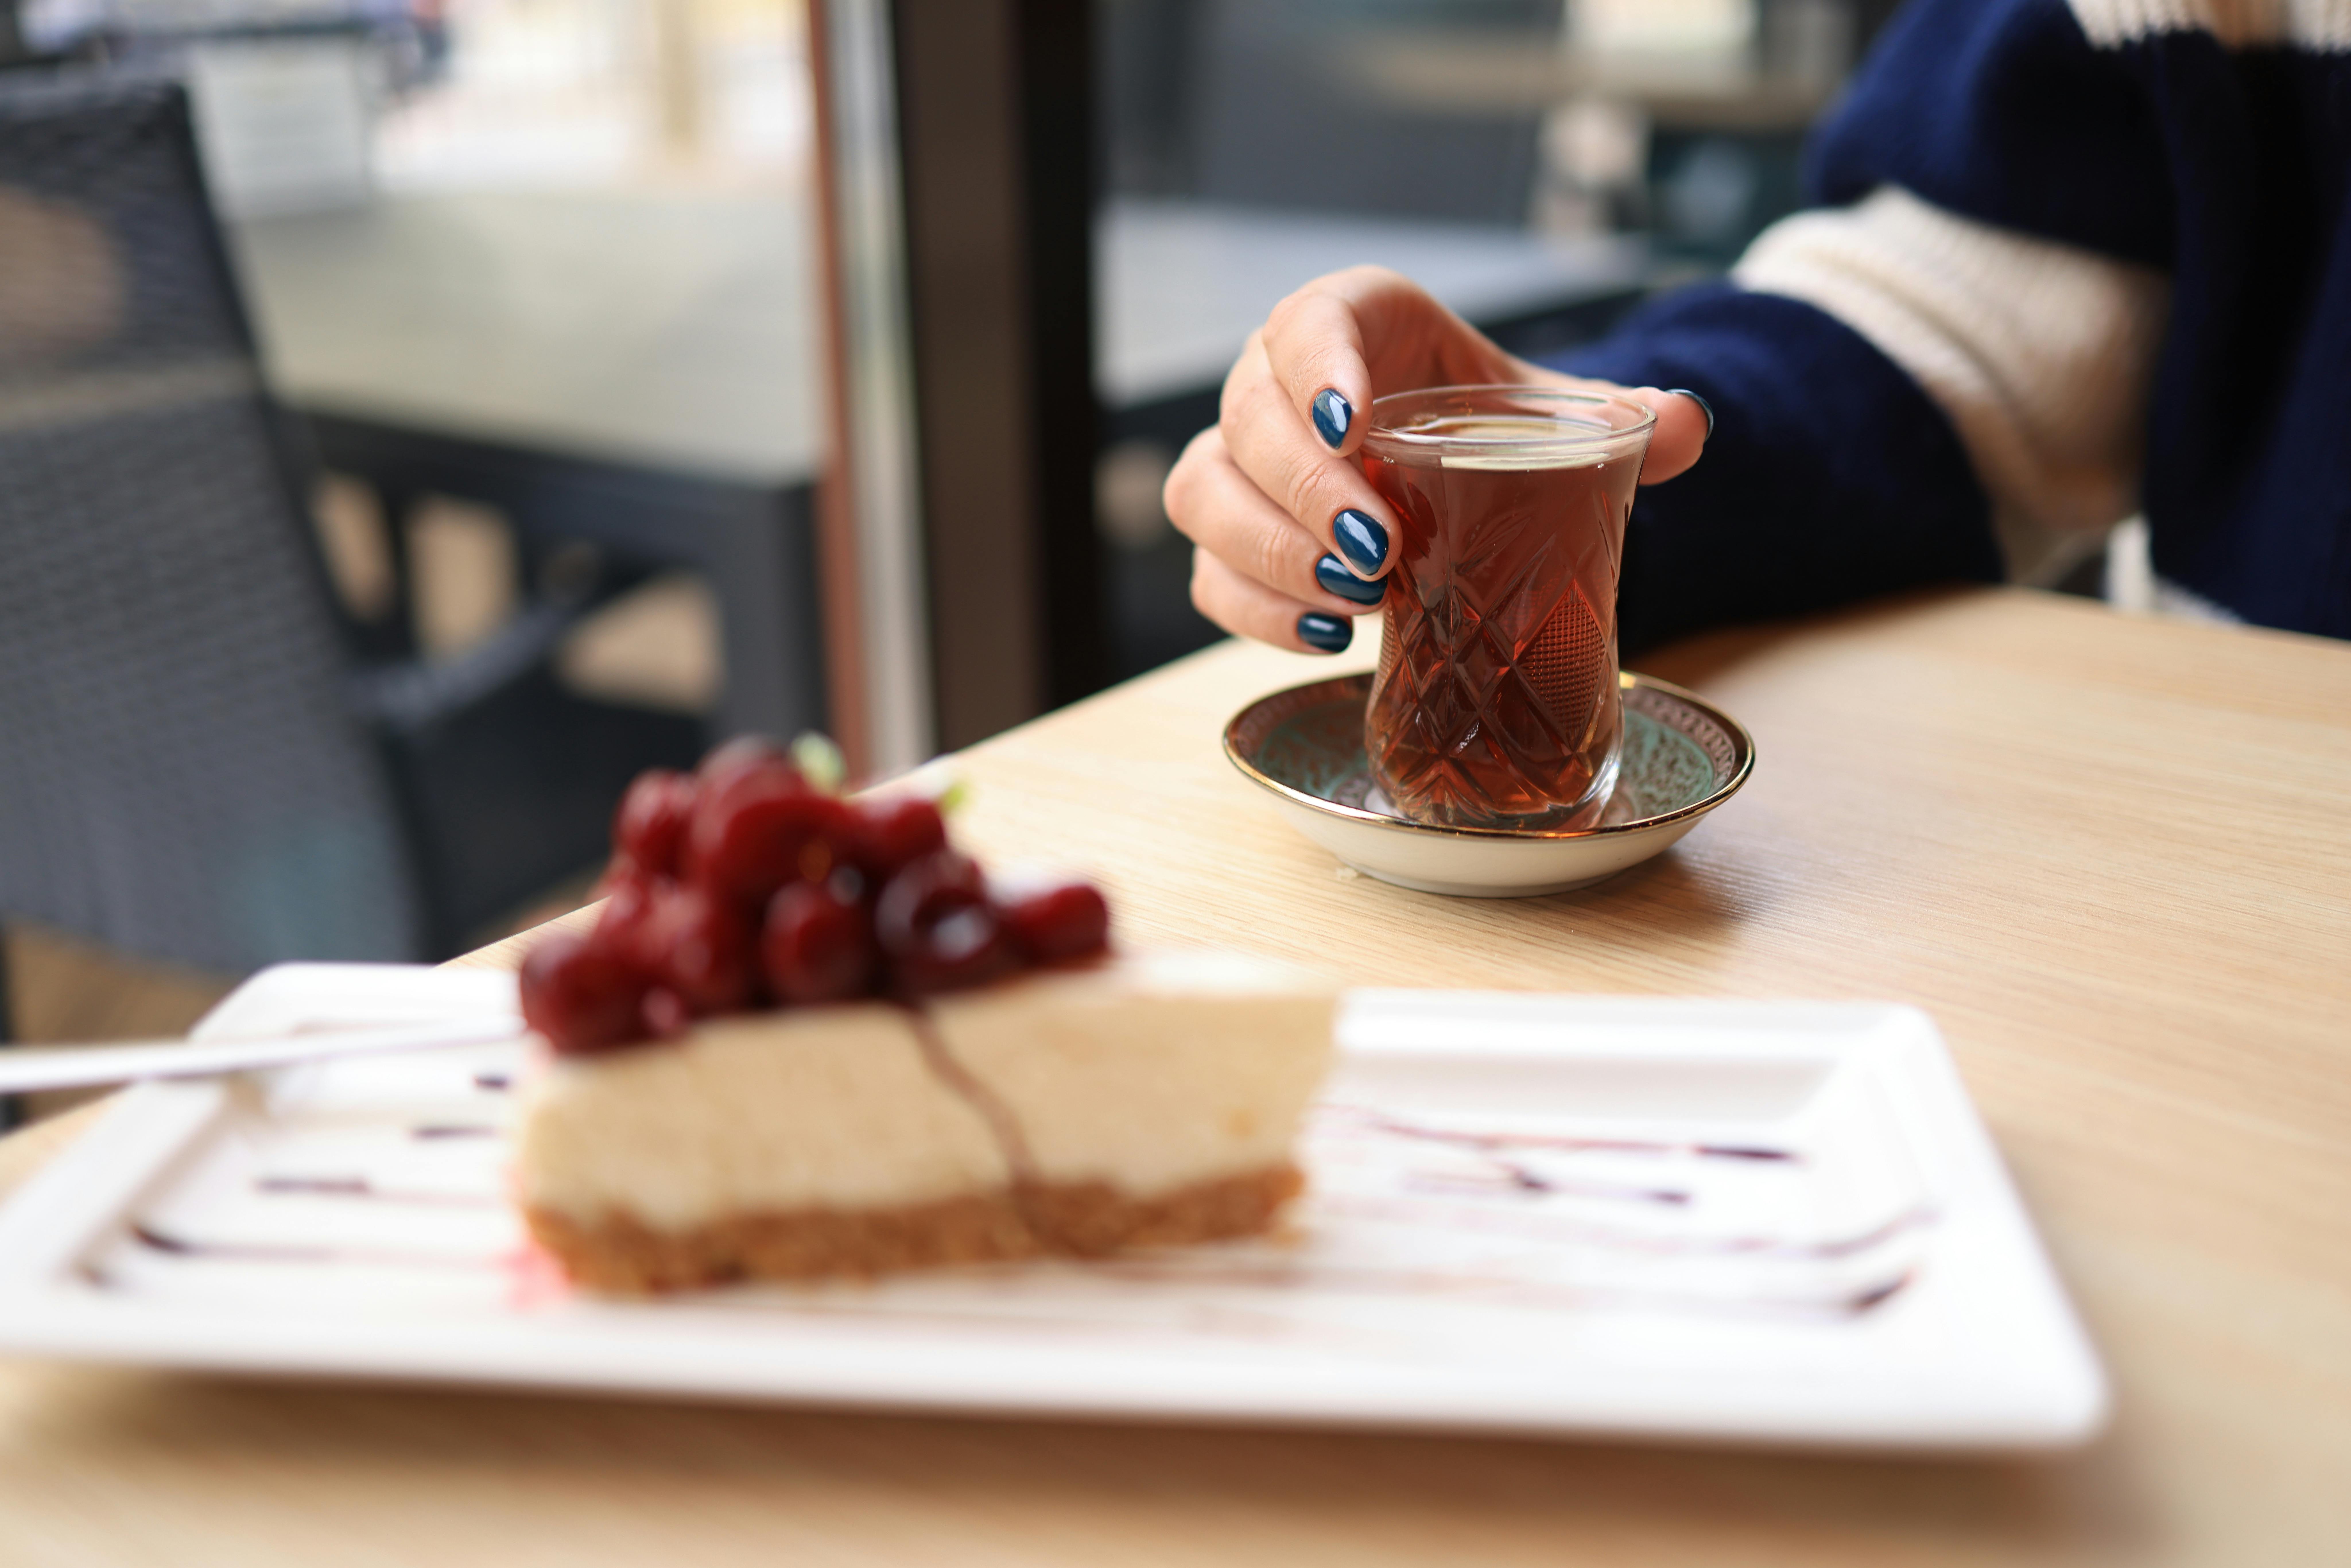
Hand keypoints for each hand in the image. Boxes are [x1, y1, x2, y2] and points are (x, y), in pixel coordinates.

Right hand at [1162, 266, 1709, 653]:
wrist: (1463, 470)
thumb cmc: (1490, 424)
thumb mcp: (1558, 414)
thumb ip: (1626, 420)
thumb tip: (1688, 425)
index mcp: (1354, 323)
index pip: (1308, 319)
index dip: (1315, 365)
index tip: (1352, 423)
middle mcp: (1277, 383)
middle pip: (1245, 417)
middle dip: (1300, 487)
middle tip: (1376, 546)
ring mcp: (1243, 462)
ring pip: (1206, 494)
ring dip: (1268, 551)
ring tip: (1355, 596)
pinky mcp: (1233, 537)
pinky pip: (1210, 571)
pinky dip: (1256, 609)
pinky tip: (1328, 633)